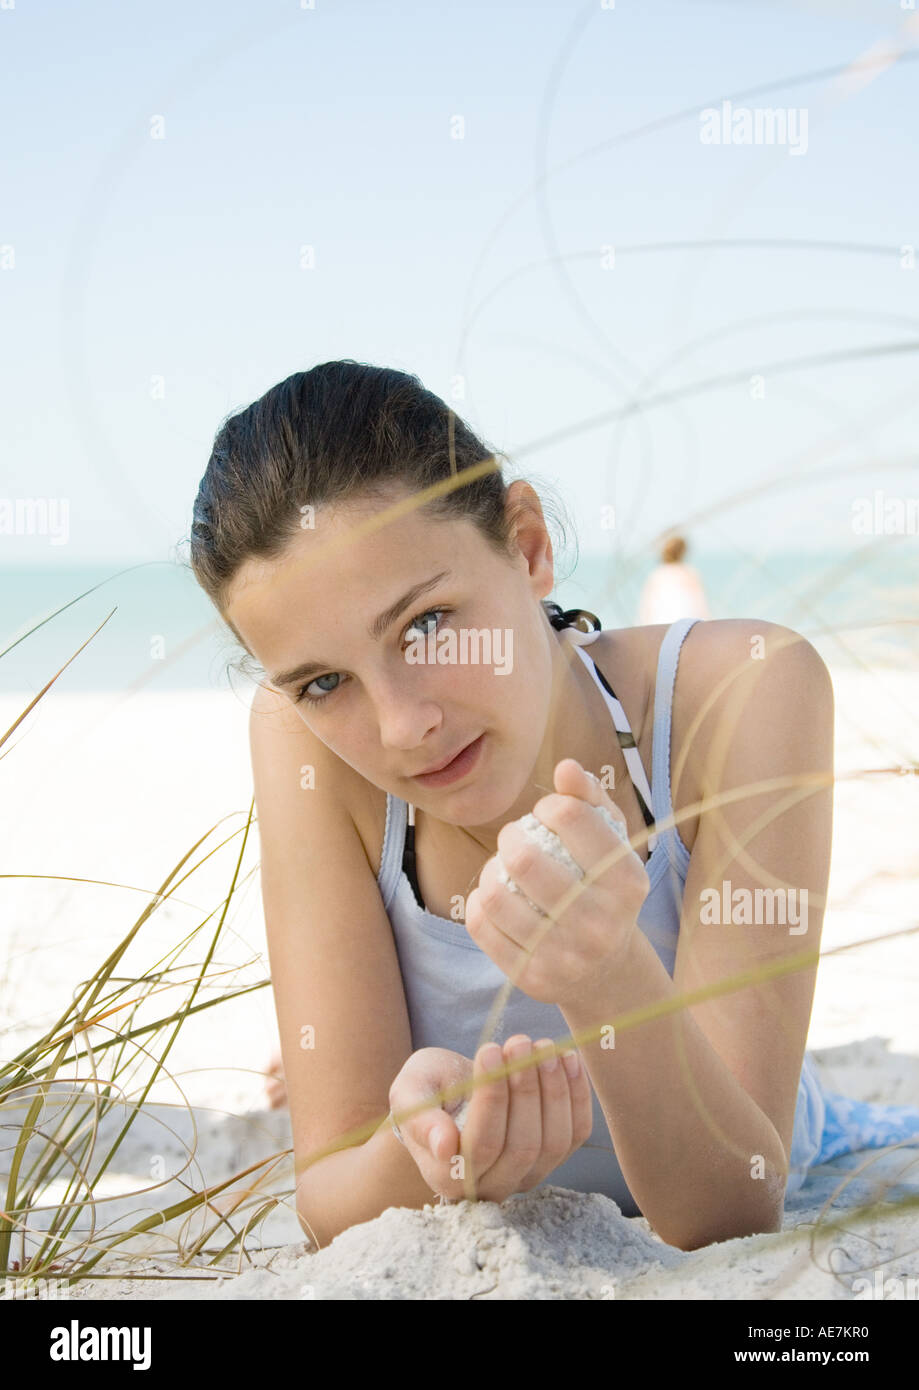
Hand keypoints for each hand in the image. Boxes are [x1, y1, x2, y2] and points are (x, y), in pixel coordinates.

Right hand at [388, 1034, 592, 1202]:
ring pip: (554, 1142)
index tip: (490, 1048)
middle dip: (526, 1088)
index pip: (482, 1144)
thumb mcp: (409, 1094)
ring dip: (554, 1089)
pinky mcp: (554, 1158)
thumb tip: (443, 1146)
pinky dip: (578, 1095)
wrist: (451, 1097)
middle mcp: (492, 1186)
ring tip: (542, 1046)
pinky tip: (568, 1058)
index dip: (492, 1097)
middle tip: (520, 1041)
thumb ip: (419, 1117)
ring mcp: (527, 1176)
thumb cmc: (427, 1092)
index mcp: (449, 1175)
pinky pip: (575, 1134)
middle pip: (522, 1145)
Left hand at [464, 758, 649, 1007]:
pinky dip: (480, 903)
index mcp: (626, 880)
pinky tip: (494, 898)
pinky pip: (481, 926)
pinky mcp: (533, 978)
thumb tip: (565, 766)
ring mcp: (566, 956)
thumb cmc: (603, 889)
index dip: (548, 805)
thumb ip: (590, 800)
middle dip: (509, 836)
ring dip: (488, 871)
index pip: (570, 816)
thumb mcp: (612, 844)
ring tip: (500, 868)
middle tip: (515, 839)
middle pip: (524, 858)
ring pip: (495, 895)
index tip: (548, 815)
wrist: (607, 970)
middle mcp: (601, 922)